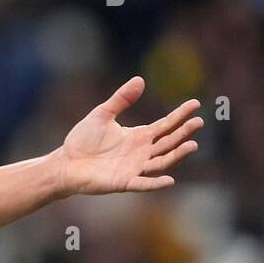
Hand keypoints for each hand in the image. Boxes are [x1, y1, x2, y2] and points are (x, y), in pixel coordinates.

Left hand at [56, 76, 202, 195]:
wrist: (65, 163)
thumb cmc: (83, 140)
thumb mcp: (102, 115)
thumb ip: (121, 99)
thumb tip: (140, 79)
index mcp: (139, 136)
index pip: (165, 125)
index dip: (180, 115)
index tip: (195, 104)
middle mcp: (142, 152)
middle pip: (168, 142)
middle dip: (183, 133)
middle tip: (198, 122)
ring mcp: (135, 168)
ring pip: (162, 162)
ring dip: (177, 155)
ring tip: (192, 145)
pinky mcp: (123, 182)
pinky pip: (143, 183)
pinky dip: (155, 183)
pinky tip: (169, 180)